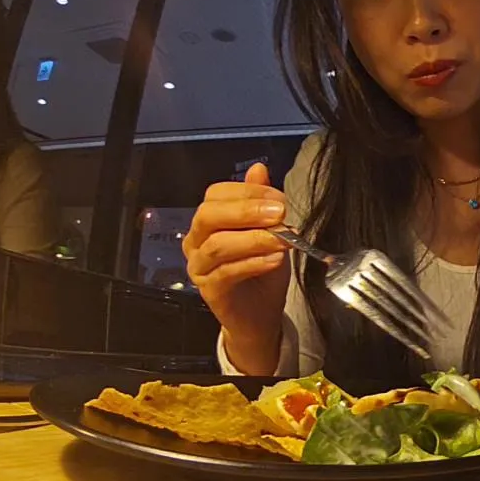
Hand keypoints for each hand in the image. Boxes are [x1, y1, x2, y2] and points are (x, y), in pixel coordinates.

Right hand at [182, 163, 291, 367]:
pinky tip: (275, 260)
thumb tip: (258, 168)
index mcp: (208, 220)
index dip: (248, 193)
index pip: (216, 194)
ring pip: (217, 245)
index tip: (280, 200)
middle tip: (279, 214)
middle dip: (246, 211)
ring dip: (254, 239)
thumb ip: (260, 201)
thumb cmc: (262, 268)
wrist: (261, 313)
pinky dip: (253, 263)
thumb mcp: (268, 230)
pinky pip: (226, 273)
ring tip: (283, 240)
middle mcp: (196, 240)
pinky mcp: (208, 290)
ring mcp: (199, 266)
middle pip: (208, 215)